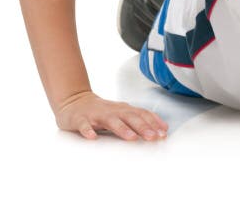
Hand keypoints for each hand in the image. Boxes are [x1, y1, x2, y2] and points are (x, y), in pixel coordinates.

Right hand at [54, 90, 168, 140]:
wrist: (75, 101)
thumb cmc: (103, 111)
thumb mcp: (123, 114)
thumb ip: (140, 120)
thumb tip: (163, 129)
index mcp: (124, 110)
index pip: (142, 114)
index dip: (153, 123)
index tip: (163, 133)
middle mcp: (113, 111)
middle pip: (130, 117)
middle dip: (143, 127)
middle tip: (153, 137)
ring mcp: (96, 115)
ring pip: (111, 121)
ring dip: (122, 129)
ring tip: (131, 138)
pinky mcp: (80, 120)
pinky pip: (84, 126)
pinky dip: (88, 131)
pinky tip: (92, 138)